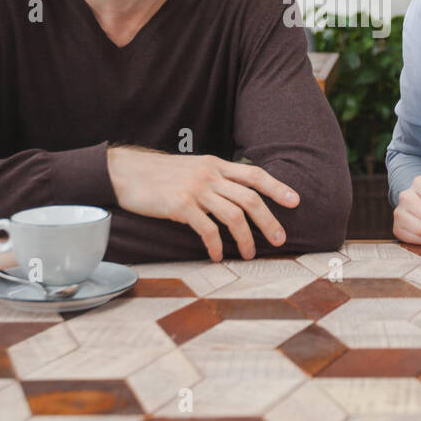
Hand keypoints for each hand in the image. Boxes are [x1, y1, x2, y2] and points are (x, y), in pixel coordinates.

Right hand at [107, 146, 296, 260]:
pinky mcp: (180, 206)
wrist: (125, 172)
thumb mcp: (192, 168)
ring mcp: (196, 190)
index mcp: (215, 164)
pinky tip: (218, 256)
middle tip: (281, 240)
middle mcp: (210, 174)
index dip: (277, 187)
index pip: (254, 174)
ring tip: (249, 254)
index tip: (295, 201)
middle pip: (250, 199)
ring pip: (234, 216)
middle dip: (269, 221)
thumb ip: (214, 178)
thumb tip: (236, 194)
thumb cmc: (159, 175)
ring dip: (246, 239)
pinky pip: (207, 229)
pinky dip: (217, 245)